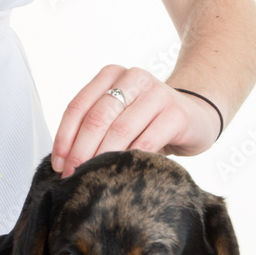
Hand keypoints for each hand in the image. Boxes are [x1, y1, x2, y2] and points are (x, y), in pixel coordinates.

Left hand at [51, 65, 222, 176]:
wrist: (196, 117)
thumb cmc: (148, 122)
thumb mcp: (117, 118)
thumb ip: (93, 129)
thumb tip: (62, 163)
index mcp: (111, 76)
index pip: (78, 106)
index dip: (64, 138)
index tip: (58, 165)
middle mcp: (133, 78)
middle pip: (97, 118)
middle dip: (80, 152)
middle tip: (72, 176)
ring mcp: (156, 93)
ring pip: (120, 130)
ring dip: (102, 159)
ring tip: (93, 178)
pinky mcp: (176, 113)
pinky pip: (147, 141)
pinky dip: (130, 160)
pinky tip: (121, 175)